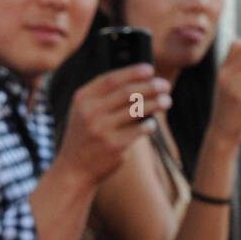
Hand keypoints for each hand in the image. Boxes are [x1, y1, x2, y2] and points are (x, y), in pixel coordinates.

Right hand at [56, 65, 171, 187]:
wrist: (73, 170)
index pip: (111, 79)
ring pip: (136, 109)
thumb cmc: (85, 137)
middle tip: (165, 86)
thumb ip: (103, 97)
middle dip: (150, 86)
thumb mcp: (83, 113)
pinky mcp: (113, 145)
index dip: (133, 72)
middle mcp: (90, 111)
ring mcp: (101, 129)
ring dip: (156, 103)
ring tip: (167, 101)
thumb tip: (140, 82)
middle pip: (127, 92)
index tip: (150, 69)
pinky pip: (139, 130)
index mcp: (82, 99)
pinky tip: (152, 124)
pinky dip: (149, 125)